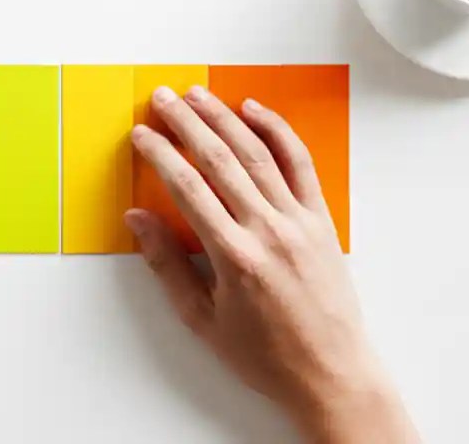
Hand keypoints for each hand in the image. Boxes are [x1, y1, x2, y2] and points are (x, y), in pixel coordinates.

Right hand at [126, 86, 418, 443]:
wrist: (330, 372)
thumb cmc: (264, 355)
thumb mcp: (202, 319)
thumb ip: (167, 265)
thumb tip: (137, 219)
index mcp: (235, 258)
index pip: (189, 190)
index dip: (161, 156)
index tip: (142, 135)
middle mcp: (269, 231)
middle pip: (220, 162)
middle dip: (187, 125)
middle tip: (161, 99)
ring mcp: (299, 222)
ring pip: (257, 155)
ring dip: (225, 118)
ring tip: (198, 95)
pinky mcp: (322, 220)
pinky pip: (300, 164)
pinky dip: (278, 132)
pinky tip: (255, 111)